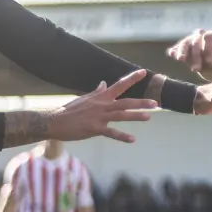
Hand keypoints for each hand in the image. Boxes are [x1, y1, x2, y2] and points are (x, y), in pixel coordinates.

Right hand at [43, 70, 157, 143]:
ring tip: (149, 117)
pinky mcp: (94, 128)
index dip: (132, 78)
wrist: (55, 121)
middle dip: (141, 103)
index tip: (143, 72)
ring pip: (121, 115)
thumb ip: (97, 92)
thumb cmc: (69, 110)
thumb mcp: (84, 98)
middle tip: (156, 103)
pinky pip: (111, 132)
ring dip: (135, 116)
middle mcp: (102, 105)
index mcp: (101, 97)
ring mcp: (99, 117)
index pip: (119, 85)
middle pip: (125, 102)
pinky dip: (122, 136)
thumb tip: (103, 83)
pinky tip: (132, 139)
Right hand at [168, 29, 211, 80]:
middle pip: (196, 41)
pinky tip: (171, 54)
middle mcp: (200, 35)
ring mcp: (190, 40)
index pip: (208, 38)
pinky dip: (174, 51)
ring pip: (185, 43)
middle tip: (196, 70)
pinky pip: (178, 48)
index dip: (208, 49)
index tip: (209, 62)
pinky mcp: (183, 48)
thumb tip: (209, 61)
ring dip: (182, 51)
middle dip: (196, 55)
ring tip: (181, 60)